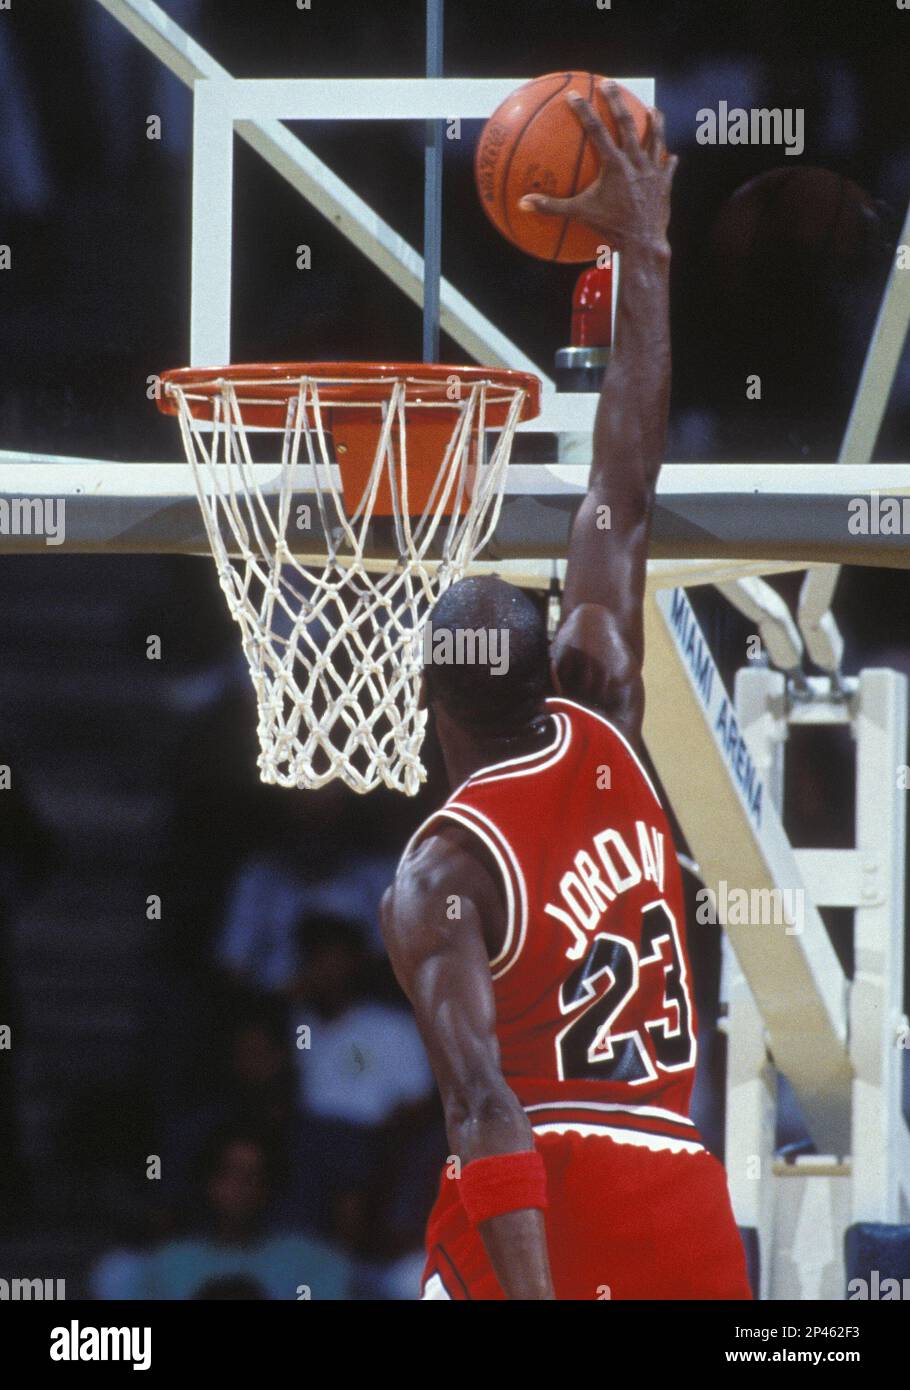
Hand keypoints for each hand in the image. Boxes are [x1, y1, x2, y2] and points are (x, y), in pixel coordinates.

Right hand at [519, 81, 676, 255]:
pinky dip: (667, 159)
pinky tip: (669, 155)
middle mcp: (636, 161)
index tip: (574, 94)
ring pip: (656, 137)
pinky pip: (668, 166)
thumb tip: (523, 203)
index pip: (596, 130)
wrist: (643, 243)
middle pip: (628, 122)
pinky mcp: (665, 183)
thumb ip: (552, 207)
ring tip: (650, 109)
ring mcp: (653, 170)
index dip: (584, 110)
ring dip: (653, 121)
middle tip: (610, 84)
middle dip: (617, 101)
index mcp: (615, 165)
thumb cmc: (610, 229)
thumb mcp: (579, 215)